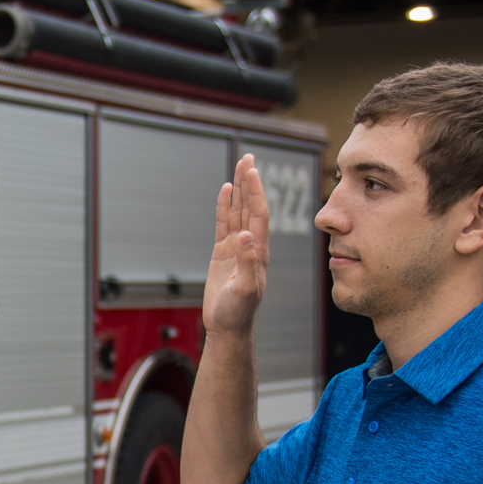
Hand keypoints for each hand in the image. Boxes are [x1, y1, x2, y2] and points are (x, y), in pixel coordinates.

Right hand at [202, 153, 269, 337]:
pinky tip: (225, 190)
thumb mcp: (245, 290)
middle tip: (248, 157)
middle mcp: (250, 245)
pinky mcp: (223, 253)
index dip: (257, 193)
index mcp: (259, 252)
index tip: (252, 172)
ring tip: (240, 165)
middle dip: (250, 182)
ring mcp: (237, 247)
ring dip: (240, 189)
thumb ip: (247, 263)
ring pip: (238, 211)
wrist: (228, 326)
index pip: (259, 215)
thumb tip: (246, 236)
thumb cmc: (239, 313)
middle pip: (251, 206)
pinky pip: (224, 224)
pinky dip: (224, 206)